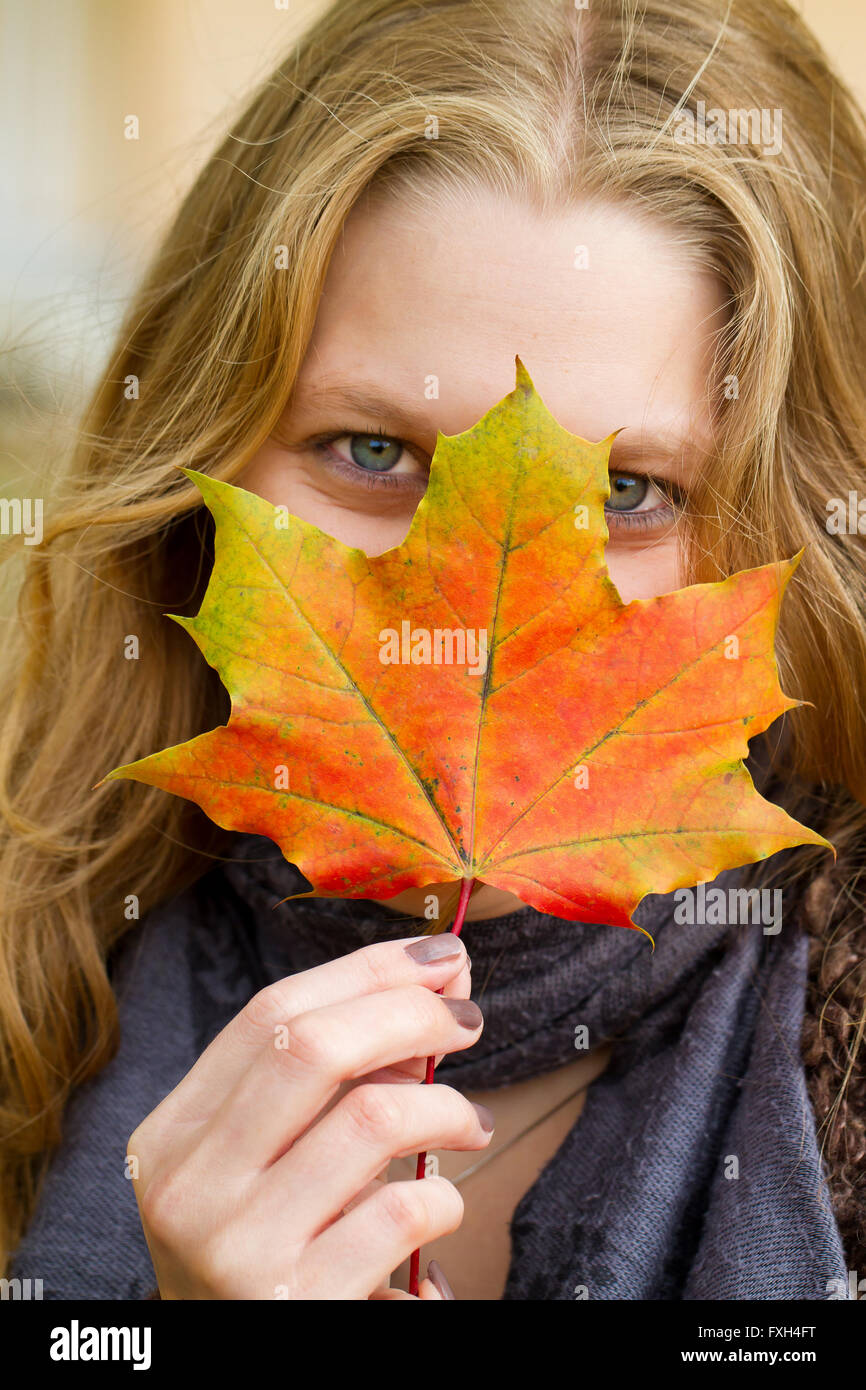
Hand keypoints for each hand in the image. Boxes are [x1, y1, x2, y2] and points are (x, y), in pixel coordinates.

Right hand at [128, 933, 488, 1297]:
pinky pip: (403, 1210)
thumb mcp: (259, 1166)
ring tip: (471, 1124)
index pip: (270, 1013)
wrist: (235, 1374)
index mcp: (170, 1136)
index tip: (439, 956)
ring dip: (446, 1105)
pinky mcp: (299, 1302)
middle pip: (312, 1046)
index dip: (366, 970)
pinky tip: (444, 1207)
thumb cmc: (265, 1255)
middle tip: (468, 1019)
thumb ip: (319, 1087)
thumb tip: (432, 987)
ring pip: (373, 1117)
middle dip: (409, 1011)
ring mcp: (238, 1249)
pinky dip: (445, 1197)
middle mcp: (190, 1187)